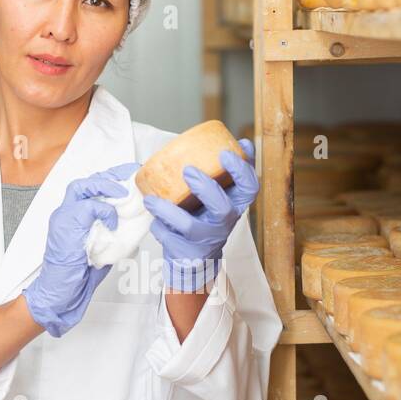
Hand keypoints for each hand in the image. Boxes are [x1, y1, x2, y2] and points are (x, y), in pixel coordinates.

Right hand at [24, 162, 138, 337]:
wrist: (60, 292)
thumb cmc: (79, 274)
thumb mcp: (103, 248)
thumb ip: (113, 233)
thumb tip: (135, 226)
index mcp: (74, 215)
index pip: (91, 186)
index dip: (111, 178)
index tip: (130, 175)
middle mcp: (66, 212)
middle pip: (86, 180)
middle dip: (111, 175)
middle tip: (131, 177)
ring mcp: (63, 217)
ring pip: (82, 186)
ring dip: (105, 186)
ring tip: (122, 193)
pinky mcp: (66, 225)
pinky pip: (87, 207)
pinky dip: (104, 210)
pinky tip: (113, 221)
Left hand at [143, 138, 257, 292]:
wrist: (194, 257)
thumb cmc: (206, 216)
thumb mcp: (220, 194)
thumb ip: (227, 170)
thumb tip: (242, 142)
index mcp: (235, 204)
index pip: (249, 189)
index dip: (241, 172)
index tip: (225, 154)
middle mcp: (224, 223)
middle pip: (223, 209)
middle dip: (206, 188)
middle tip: (188, 170)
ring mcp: (206, 239)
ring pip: (189, 226)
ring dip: (169, 211)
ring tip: (151, 200)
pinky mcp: (188, 252)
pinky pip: (169, 237)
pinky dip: (159, 227)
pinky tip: (154, 220)